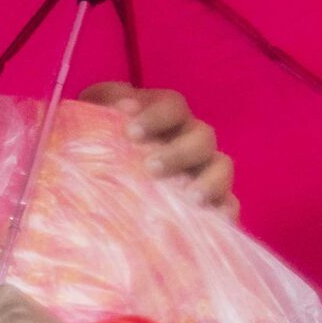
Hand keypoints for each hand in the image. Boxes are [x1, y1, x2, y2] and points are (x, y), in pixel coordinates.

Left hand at [79, 82, 235, 216]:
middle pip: (202, 136)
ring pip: (221, 167)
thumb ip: (103, 103)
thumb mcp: (93, 118)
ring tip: (190, 198)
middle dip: (179, 151)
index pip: (173, 105)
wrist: (92, 185)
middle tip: (151, 168)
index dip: (157, 116)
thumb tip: (124, 106)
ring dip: (210, 180)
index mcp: (165, 115)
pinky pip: (229, 204)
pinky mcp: (211, 202)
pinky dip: (227, 210)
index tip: (131, 132)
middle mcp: (189, 138)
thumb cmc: (98, 143)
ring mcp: (204, 170)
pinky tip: (216, 220)